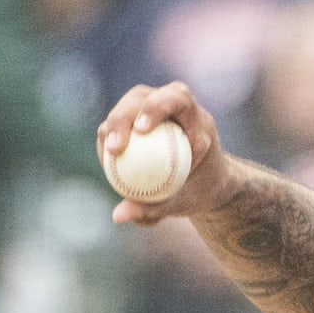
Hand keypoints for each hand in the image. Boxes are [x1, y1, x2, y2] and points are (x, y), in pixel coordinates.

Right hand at [96, 81, 231, 225]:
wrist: (206, 183)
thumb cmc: (198, 192)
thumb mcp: (180, 204)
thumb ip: (152, 209)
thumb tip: (117, 215)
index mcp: (197, 119)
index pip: (179, 99)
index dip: (157, 107)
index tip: (141, 129)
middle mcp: (177, 106)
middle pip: (143, 97)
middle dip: (123, 117)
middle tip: (114, 147)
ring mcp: (156, 108)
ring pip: (127, 106)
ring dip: (113, 128)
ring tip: (109, 155)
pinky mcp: (139, 115)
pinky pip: (119, 122)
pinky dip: (109, 138)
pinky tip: (107, 159)